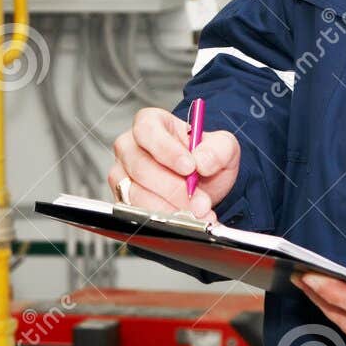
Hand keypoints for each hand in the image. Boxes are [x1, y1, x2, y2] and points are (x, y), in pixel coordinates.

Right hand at [108, 106, 239, 218]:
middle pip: (141, 166)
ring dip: (170, 208)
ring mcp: (123, 174)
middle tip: (200, 202)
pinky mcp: (123, 199)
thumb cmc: (203, 158)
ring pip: (137, 193)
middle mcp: (130, 146)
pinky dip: (163, 220)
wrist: (202, 185)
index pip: (147, 131)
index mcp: (150, 123)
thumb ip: (218, 149)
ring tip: (197, 213)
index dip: (166, 150)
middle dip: (174, 188)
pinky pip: (136, 212)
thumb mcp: (223, 147)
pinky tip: (185, 221)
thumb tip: (202, 162)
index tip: (190, 167)